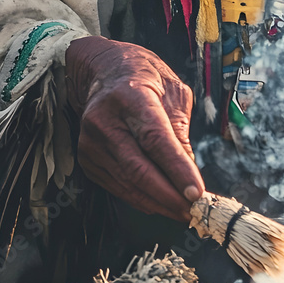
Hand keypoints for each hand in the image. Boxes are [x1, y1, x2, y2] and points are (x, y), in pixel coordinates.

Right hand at [65, 36, 204, 220]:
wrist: (103, 71)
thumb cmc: (145, 77)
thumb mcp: (173, 91)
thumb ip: (180, 128)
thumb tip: (188, 170)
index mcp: (130, 95)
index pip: (155, 139)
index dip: (176, 169)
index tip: (196, 192)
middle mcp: (104, 119)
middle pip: (138, 168)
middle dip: (168, 196)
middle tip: (193, 210)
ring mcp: (90, 141)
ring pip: (127, 183)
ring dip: (157, 202)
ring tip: (181, 211)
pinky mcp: (86, 158)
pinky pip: (117, 186)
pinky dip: (140, 197)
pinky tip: (158, 201)